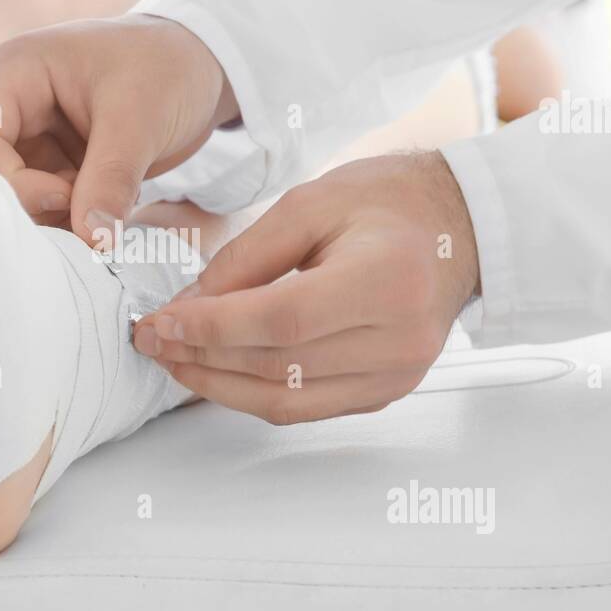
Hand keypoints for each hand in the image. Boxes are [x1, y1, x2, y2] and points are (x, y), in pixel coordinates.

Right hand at [0, 14, 237, 244]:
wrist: (207, 68)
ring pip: (25, 197)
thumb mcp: (139, 119)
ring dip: (60, 220)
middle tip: (85, 227)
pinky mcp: (60, 164)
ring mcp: (37, 138)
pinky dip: (78, 220)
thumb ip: (110, 179)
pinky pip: (54, 204)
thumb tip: (93, 240)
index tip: (64, 200)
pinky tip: (108, 223)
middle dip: (37, 207)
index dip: (13, 182)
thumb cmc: (170, 68)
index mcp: (17, 72)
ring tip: (103, 225)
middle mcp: (16, 106)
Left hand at [133, 153, 480, 423]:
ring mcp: (397, 375)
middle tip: (151, 337)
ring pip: (286, 401)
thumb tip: (189, 304)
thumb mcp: (310, 203)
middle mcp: (399, 339)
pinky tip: (218, 372)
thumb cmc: (390, 203)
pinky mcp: (386, 392)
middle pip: (278, 366)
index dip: (212, 327)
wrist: (459, 228)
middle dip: (201, 355)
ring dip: (218, 385)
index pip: (282, 320)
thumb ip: (246, 256)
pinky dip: (254, 394)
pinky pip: (306, 408)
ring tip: (174, 358)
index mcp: (386, 279)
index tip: (160, 320)